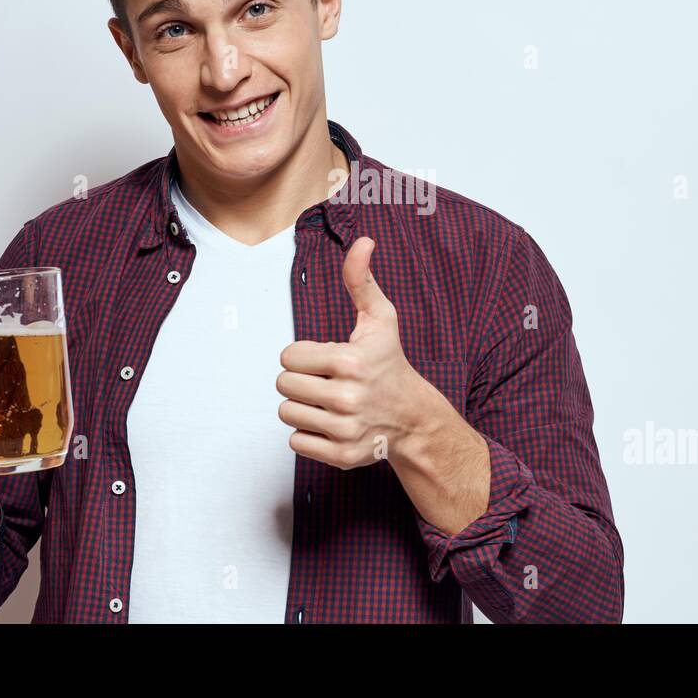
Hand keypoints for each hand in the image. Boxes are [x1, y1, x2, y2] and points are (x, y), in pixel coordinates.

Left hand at [276, 236, 451, 469]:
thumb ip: (362, 279)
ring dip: (301, 406)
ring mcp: (344, 429)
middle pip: (283, 385)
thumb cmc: (389, 363)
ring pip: (286, 412)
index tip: (325, 358)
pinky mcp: (341, 456)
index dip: (302, 355)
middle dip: (300, 379)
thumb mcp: (380, 318)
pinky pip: (296, 441)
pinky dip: (308, 434)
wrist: (413, 417)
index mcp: (350, 361)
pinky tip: (330, 423)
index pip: (287, 356)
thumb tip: (363, 241)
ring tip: (327, 401)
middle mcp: (347, 397)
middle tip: (325, 380)